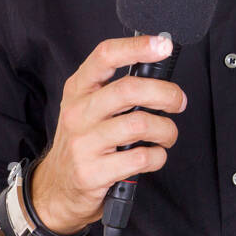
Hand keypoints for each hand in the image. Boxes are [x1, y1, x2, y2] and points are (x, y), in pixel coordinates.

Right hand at [31, 35, 186, 233]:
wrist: (57, 189)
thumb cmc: (83, 142)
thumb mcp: (87, 108)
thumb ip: (115, 88)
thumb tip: (157, 68)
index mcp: (78, 89)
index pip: (105, 56)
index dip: (137, 47)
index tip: (162, 46)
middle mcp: (77, 113)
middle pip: (129, 90)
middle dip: (165, 94)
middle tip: (178, 102)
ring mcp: (83, 143)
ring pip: (140, 124)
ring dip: (166, 130)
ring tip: (167, 135)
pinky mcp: (92, 172)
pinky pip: (140, 158)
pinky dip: (158, 156)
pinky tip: (153, 156)